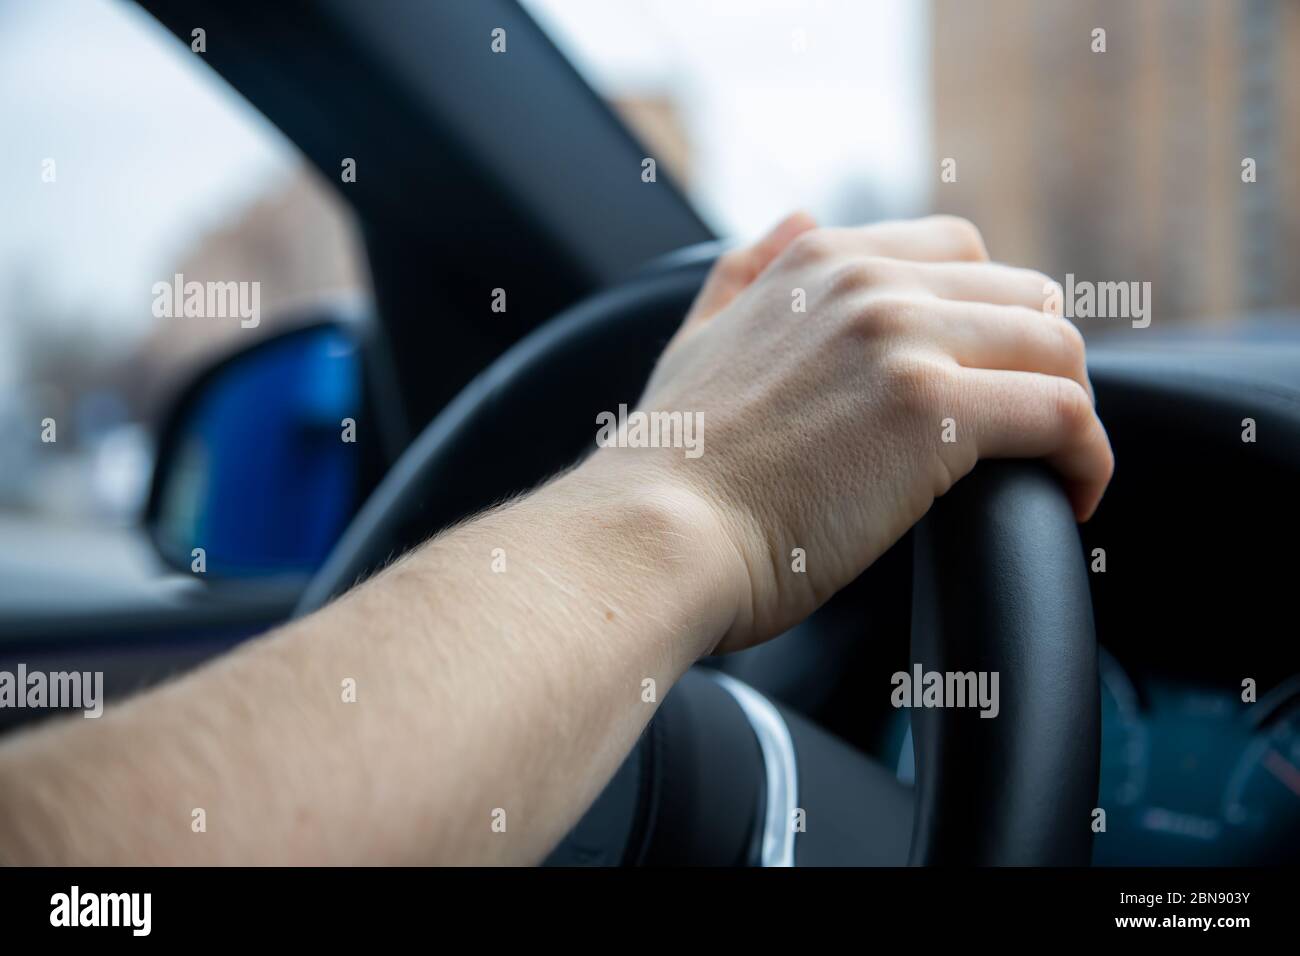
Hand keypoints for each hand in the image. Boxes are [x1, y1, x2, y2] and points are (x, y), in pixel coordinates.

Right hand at [582, 214, 1112, 652]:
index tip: (991, 382)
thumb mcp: (696, 338)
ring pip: (1057, 347)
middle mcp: (868, 283)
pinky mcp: (935, 413)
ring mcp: (903, 340)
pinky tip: (1073, 498)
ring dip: (1070, 409)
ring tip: (1057, 468)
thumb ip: (747, 271)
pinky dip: (1087, 457)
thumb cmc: (673, 467)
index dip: (992, 318)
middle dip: (1037, 364)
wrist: (653, 534)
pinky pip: (1064, 414)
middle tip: (1028, 437)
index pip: (962, 253)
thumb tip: (796, 216)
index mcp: (821, 262)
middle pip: (1024, 294)